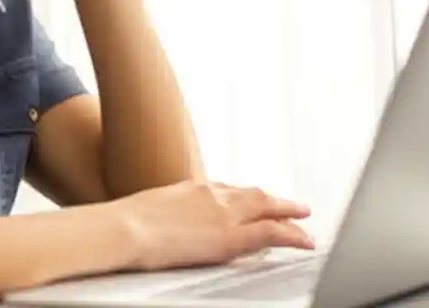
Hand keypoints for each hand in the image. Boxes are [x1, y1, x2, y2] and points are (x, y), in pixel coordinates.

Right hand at [113, 181, 315, 270]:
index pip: (226, 188)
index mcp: (190, 188)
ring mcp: (223, 213)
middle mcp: (211, 194)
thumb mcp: (146, 209)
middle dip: (273, 199)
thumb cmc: (123, 223)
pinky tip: (305, 240)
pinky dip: (292, 236)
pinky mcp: (230, 237)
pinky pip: (272, 232)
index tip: (251, 199)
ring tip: (304, 218)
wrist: (123, 228)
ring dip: (288, 212)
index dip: (243, 195)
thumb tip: (157, 221)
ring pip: (267, 208)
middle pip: (252, 194)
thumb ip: (164, 212)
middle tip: (292, 205)